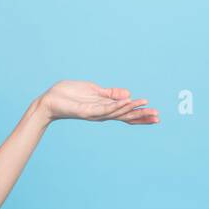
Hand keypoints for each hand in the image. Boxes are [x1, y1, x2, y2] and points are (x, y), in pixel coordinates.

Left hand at [35, 80, 159, 124]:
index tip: (155, 114)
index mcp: (104, 108)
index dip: (140, 114)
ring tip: (146, 104)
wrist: (50, 99)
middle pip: (126, 116)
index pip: (126, 112)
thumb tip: (129, 94)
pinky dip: (117, 105)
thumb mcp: (94, 91)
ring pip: (118, 112)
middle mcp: (102, 113)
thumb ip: (111, 93)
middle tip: (158, 117)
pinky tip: (128, 101)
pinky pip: (105, 108)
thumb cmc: (69, 95)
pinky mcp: (87, 111)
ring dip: (133, 108)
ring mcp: (95, 113)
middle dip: (141, 116)